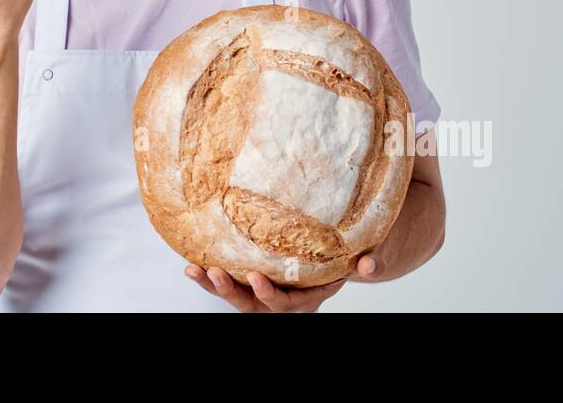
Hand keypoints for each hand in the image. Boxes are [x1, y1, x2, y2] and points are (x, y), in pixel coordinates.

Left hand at [185, 251, 383, 312]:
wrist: (336, 256)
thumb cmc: (349, 256)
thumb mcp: (362, 258)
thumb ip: (369, 262)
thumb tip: (370, 263)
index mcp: (307, 298)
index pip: (287, 304)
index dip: (270, 295)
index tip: (255, 277)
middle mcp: (282, 300)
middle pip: (253, 306)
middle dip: (232, 293)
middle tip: (216, 273)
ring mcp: (264, 293)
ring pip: (236, 296)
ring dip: (213, 285)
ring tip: (192, 270)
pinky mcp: (250, 281)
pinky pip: (229, 282)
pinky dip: (210, 275)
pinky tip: (191, 263)